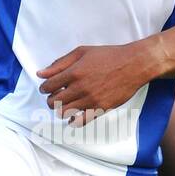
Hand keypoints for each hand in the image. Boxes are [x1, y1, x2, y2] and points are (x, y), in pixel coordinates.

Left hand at [36, 40, 161, 123]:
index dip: (44, 88)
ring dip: (60, 109)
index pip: (48, 86)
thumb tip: (40, 74)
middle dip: (50, 99)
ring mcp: (91, 100)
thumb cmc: (109, 56)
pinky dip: (72, 121)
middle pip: (53, 102)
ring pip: (64, 113)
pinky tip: (73, 116)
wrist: (133, 65)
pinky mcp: (100, 109)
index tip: (46, 88)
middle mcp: (80, 88)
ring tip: (65, 104)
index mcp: (74, 72)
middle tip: (55, 96)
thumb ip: (59, 63)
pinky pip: (80, 122)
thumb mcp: (82, 53)